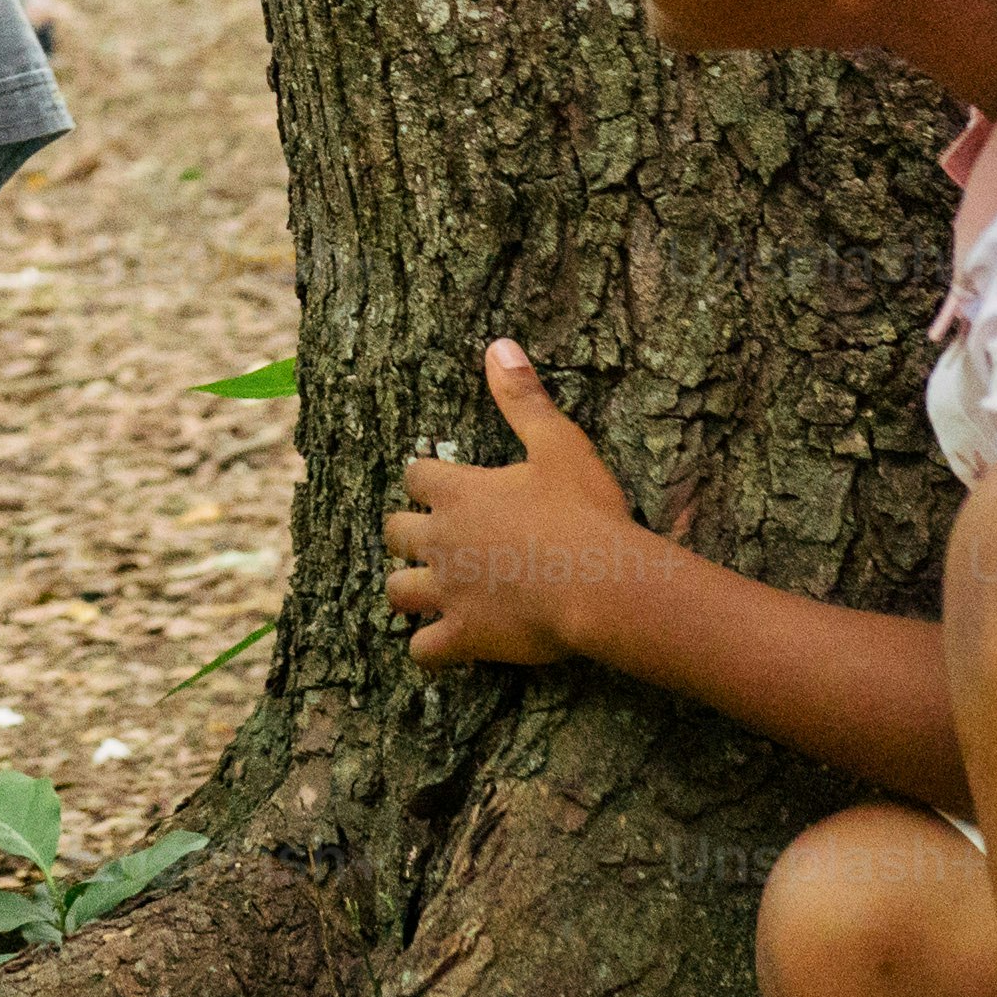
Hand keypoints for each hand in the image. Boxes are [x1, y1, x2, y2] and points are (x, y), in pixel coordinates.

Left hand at [382, 341, 642, 670]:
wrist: (602, 582)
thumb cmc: (583, 511)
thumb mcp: (558, 443)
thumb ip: (523, 397)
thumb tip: (498, 345)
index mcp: (459, 492)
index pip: (414, 476)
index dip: (424, 480)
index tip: (437, 485)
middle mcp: (441, 540)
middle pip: (394, 531)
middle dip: (406, 533)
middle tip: (429, 539)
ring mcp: (448, 591)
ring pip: (397, 591)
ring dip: (407, 590)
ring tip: (424, 592)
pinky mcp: (465, 636)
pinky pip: (424, 652)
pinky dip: (428, 650)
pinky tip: (441, 648)